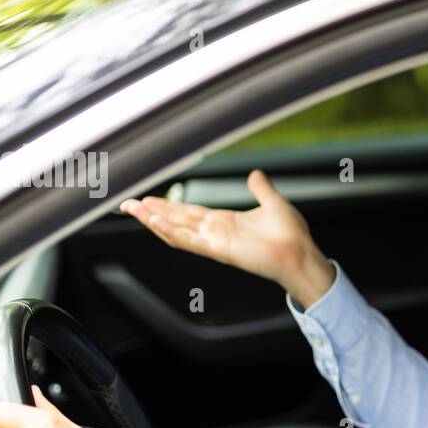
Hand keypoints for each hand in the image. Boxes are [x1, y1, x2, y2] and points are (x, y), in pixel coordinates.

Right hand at [121, 169, 335, 306]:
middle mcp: (216, 233)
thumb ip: (261, 189)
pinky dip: (171, 231)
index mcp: (225, 222)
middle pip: (175, 220)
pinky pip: (190, 241)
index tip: (148, 198)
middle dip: (151, 212)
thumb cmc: (291, 235)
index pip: (188, 212)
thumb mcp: (273, 203)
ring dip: (153, 220)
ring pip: (176, 231)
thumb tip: (255, 174)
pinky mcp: (219, 251)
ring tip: (134, 209)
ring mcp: (215, 243)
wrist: (300, 254)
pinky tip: (154, 222)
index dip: (167, 206)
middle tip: (128, 203)